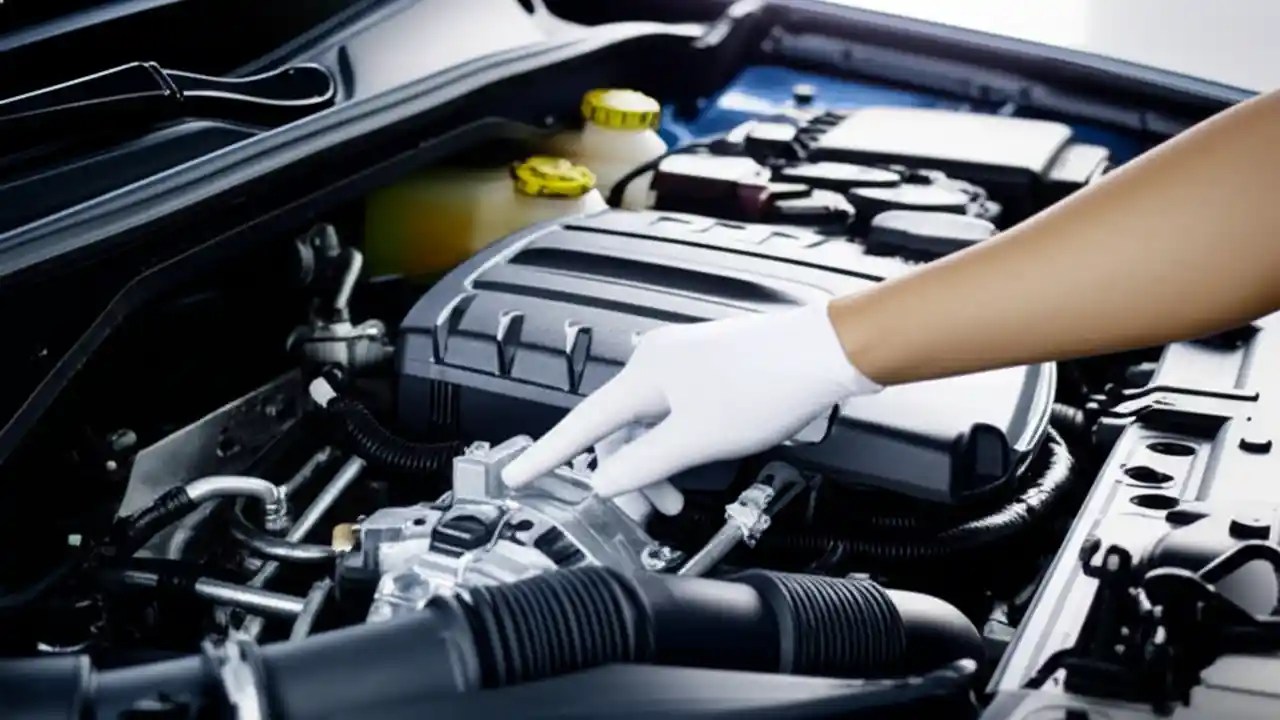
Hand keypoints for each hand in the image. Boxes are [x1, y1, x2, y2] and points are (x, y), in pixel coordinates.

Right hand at [501, 303, 880, 499]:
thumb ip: (644, 464)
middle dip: (625, 473)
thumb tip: (603, 481)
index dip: (547, 453)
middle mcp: (657, 362)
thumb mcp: (697, 439)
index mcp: (644, 373)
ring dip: (655, 464)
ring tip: (676, 496)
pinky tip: (695, 462)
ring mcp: (683, 365)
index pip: (582, 423)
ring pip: (648, 425)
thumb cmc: (768, 384)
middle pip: (618, 429)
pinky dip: (674, 446)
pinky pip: (672, 415)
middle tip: (646, 509)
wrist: (823, 355)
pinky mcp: (709, 372)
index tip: (517, 474)